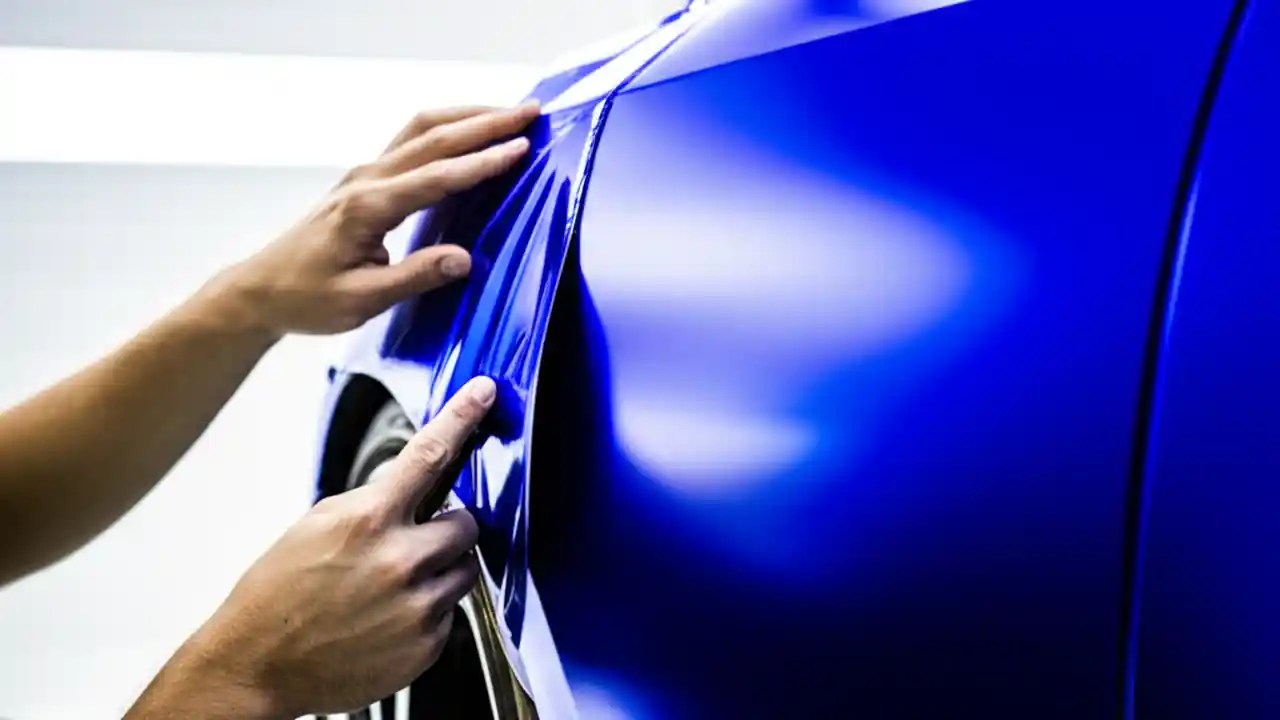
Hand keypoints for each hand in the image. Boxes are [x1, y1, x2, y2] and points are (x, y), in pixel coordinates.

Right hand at [152, 377, 495, 717]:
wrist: (256, 665)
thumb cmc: (278, 594)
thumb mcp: (318, 525)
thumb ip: (374, 502)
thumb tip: (412, 485)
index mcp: (368, 520)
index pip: (429, 454)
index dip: (462, 418)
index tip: (484, 394)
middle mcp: (400, 561)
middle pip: (465, 524)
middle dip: (446, 528)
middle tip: (414, 542)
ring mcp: (417, 607)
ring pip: (465, 570)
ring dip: (441, 570)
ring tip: (394, 586)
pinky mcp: (427, 646)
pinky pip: (451, 614)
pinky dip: (428, 612)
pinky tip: (389, 619)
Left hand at [212, 103, 539, 336]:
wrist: (262, 289)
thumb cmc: (308, 299)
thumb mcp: (362, 300)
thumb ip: (415, 278)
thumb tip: (464, 260)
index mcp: (368, 208)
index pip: (436, 177)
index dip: (481, 162)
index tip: (520, 148)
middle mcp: (367, 181)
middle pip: (433, 137)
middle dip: (485, 122)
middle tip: (530, 112)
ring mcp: (364, 175)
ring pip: (420, 129)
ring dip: (466, 116)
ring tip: (508, 112)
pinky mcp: (366, 181)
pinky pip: (411, 141)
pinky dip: (447, 129)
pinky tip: (468, 131)